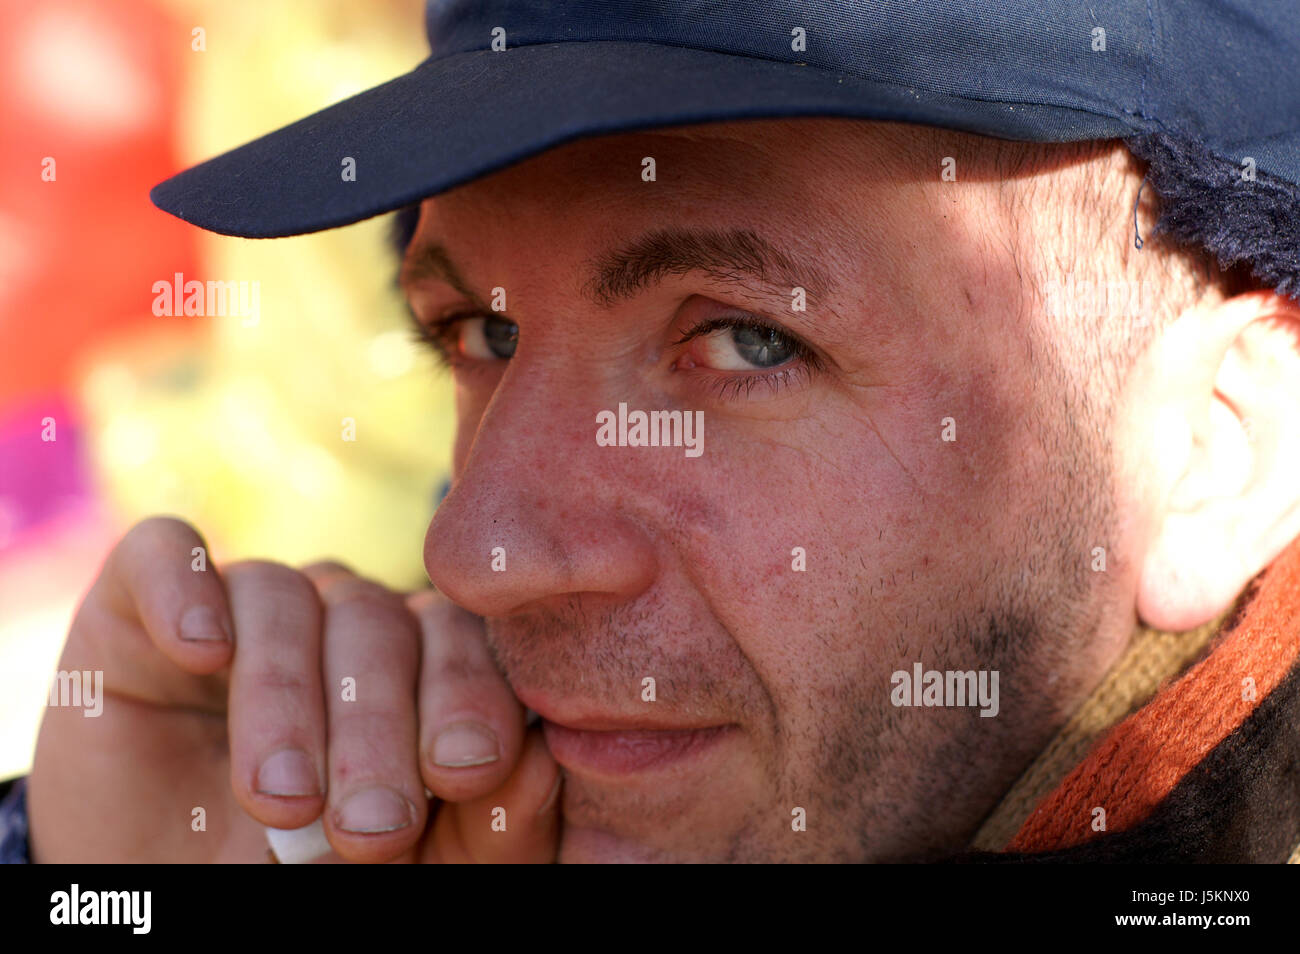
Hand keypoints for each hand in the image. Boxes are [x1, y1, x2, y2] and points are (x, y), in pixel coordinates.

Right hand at [27, 515, 558, 862]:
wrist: (169, 886)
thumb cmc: (317, 877)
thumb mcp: (417, 872)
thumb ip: (489, 829)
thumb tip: (536, 763)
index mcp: (425, 662)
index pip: (464, 644)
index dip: (470, 700)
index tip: (466, 771)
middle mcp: (346, 618)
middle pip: (380, 625)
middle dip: (378, 729)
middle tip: (372, 825)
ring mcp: (252, 603)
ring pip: (283, 601)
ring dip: (286, 700)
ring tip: (284, 799)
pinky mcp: (141, 600)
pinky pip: (165, 555)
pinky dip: (183, 589)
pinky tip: (202, 648)